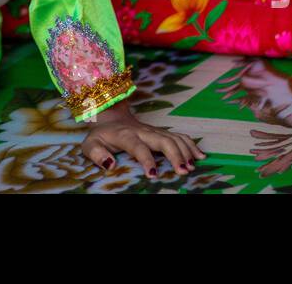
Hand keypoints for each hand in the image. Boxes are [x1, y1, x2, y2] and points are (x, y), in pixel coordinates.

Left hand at [81, 101, 205, 178]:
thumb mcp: (90, 144)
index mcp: (125, 135)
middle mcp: (143, 131)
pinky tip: (201, 156)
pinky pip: (179, 136)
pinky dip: (191, 144)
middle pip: (162, 140)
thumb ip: (96, 154)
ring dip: (185, 151)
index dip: (146, 160)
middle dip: (174, 155)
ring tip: (192, 167)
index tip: (153, 175)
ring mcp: (154, 130)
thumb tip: (110, 165)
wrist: (110, 117)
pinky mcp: (161, 132)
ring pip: (173, 137)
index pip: (138, 146)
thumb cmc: (101, 136)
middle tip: (183, 171)